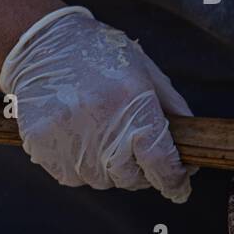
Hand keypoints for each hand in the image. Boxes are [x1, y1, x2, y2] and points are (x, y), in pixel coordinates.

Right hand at [0, 6, 194, 202]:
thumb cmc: (101, 55)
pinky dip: (82, 168)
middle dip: (142, 174)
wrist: (40, 44)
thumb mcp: (146, 71)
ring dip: (110, 171)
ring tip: (104, 139)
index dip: (174, 181)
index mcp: (133, 100)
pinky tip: (81, 141)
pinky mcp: (40, 143)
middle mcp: (101, 120)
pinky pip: (70, 177)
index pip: (160, 159)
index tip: (180, 189)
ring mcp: (67, 134)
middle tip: (139, 156)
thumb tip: (193, 142)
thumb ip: (173, 107)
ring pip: (101, 181)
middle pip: (131, 177)